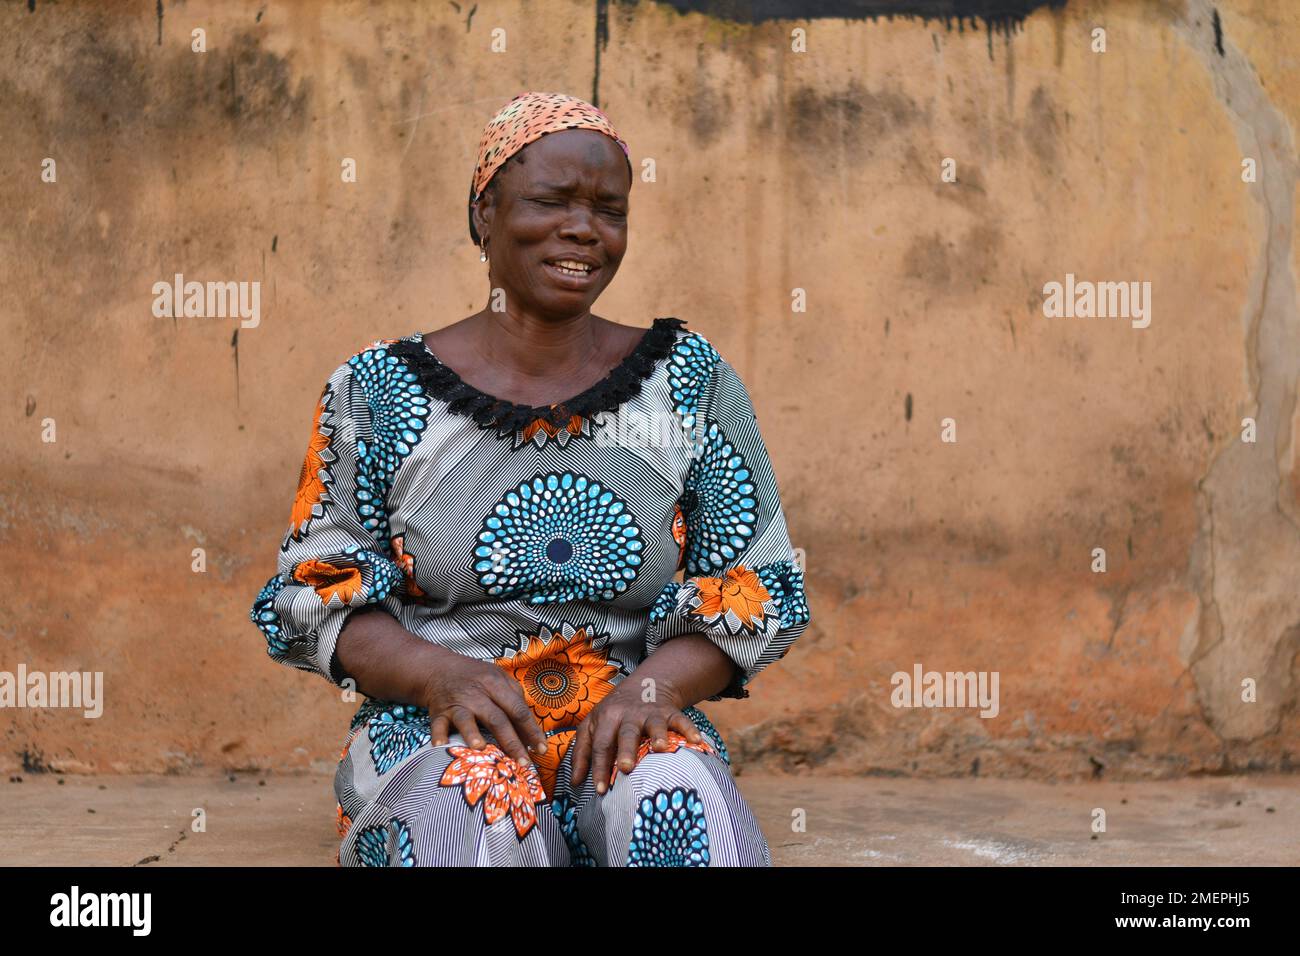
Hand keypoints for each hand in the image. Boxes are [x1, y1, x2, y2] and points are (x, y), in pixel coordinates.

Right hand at [418, 648, 548, 767]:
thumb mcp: (499, 678)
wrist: (440, 668)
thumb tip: (530, 729)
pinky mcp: (439, 712)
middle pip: (497, 719)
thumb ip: (515, 698)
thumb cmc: (476, 677)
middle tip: (523, 764)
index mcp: (496, 685)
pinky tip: (441, 747)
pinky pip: (437, 725)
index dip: (532, 730)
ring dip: (472, 734)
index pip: (518, 710)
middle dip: (512, 743)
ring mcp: (457, 703)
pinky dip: (439, 736)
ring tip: (480, 749)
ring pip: (466, 719)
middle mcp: (477, 694)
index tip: (542, 749)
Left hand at [569, 678, 706, 794]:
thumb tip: (575, 782)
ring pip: (654, 724)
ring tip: (660, 748)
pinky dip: (688, 729)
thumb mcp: (592, 725)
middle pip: (626, 733)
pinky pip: (680, 720)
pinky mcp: (670, 711)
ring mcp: (650, 712)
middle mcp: (628, 715)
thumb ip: (581, 752)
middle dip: (626, 750)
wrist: (643, 684)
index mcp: (607, 718)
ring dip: (658, 735)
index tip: (600, 790)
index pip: (601, 744)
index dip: (599, 767)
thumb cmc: (613, 712)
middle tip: (627, 769)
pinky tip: (695, 741)